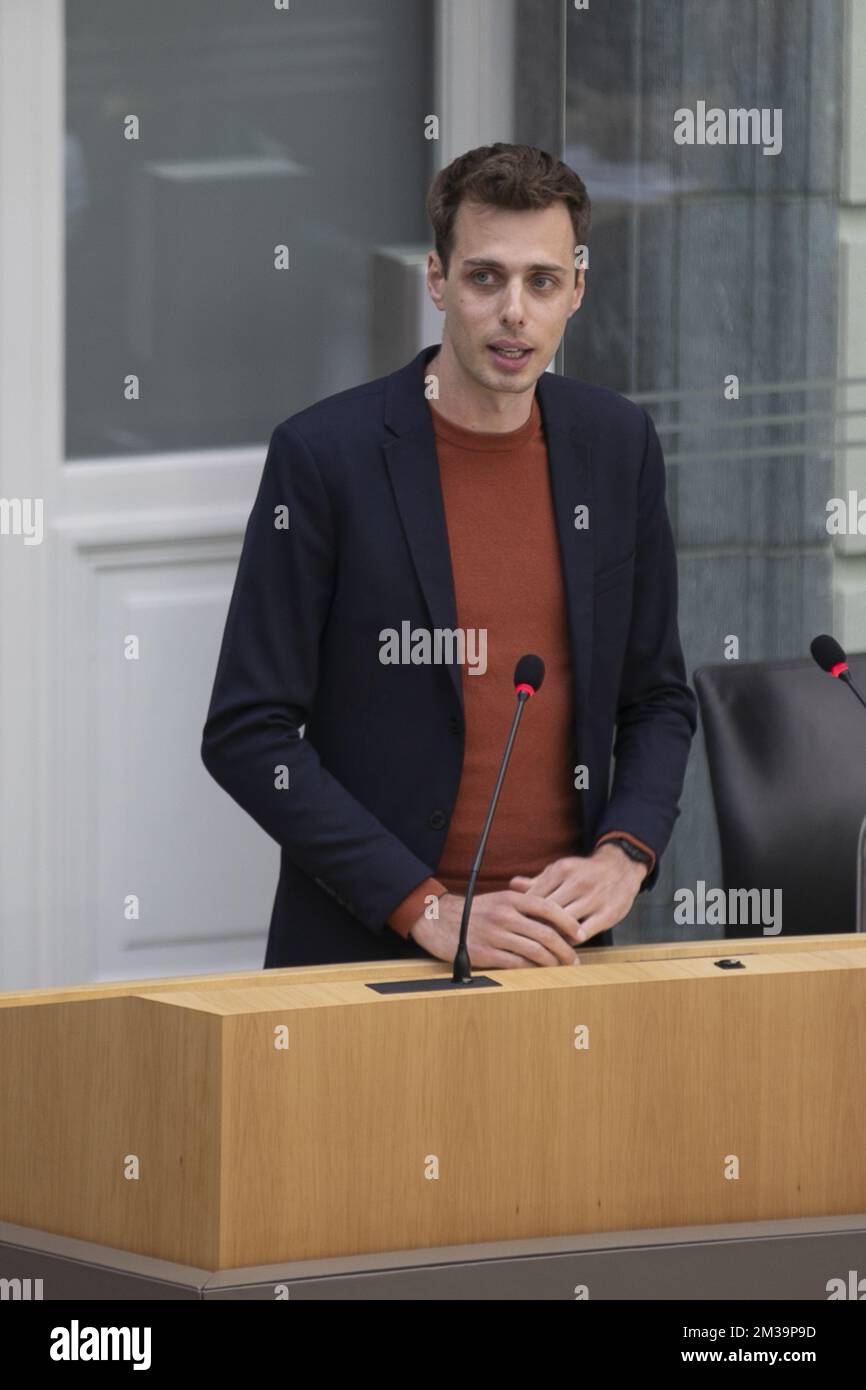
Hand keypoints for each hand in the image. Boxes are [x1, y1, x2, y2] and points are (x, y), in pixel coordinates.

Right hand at [409, 888, 581, 967]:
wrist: (439, 921)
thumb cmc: (473, 912)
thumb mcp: (498, 900)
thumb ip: (523, 904)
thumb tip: (554, 915)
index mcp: (510, 899)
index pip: (547, 908)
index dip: (568, 922)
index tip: (580, 934)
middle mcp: (504, 915)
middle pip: (545, 933)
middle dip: (565, 948)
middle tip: (575, 958)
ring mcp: (494, 935)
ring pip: (534, 951)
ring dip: (552, 962)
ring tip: (561, 968)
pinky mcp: (485, 953)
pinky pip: (516, 964)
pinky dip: (533, 970)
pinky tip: (541, 973)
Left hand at [508, 843, 646, 943]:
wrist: (621, 868)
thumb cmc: (584, 872)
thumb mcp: (560, 871)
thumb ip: (537, 880)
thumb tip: (512, 885)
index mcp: (561, 870)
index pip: (535, 897)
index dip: (525, 914)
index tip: (519, 925)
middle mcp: (577, 883)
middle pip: (548, 912)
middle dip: (537, 927)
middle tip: (527, 940)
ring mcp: (594, 899)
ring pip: (564, 924)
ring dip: (553, 936)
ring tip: (544, 945)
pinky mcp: (607, 914)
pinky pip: (582, 934)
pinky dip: (571, 941)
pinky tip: (565, 943)